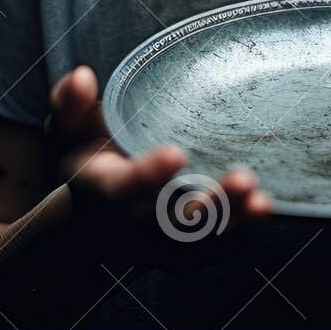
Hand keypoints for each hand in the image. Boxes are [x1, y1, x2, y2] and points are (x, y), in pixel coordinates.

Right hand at [45, 66, 272, 267]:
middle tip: (243, 179)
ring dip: (231, 223)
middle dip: (207, 206)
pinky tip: (262, 213)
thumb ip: (70, 103)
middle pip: (170, 224)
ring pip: (197, 242)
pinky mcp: (185, 252)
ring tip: (261, 202)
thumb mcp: (68, 130)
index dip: (148, 174)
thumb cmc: (87, 160)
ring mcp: (159, 244)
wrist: (92, 221)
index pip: (124, 188)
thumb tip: (83, 77)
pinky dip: (240, 237)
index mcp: (103, 191)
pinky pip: (215, 251)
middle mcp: (132, 225)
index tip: (177, 153)